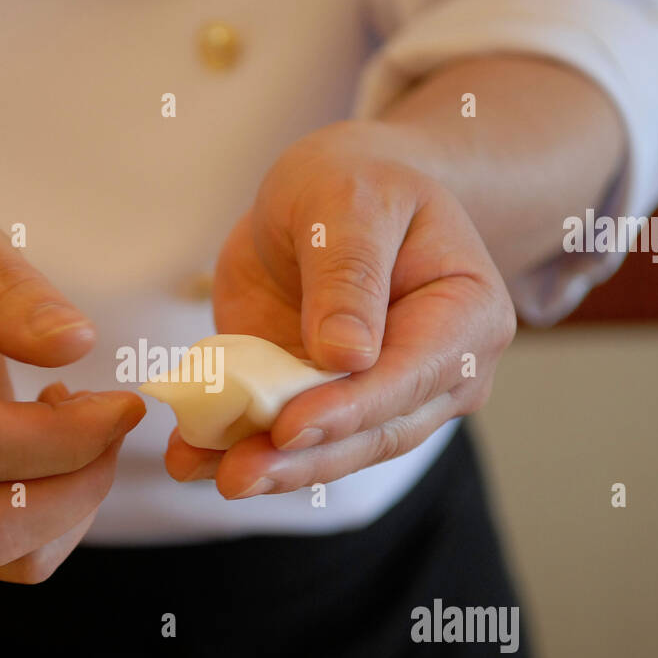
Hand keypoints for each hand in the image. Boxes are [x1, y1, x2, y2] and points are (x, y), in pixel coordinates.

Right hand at [0, 209, 144, 581]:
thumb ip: (8, 288)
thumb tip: (75, 343)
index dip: (65, 435)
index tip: (123, 402)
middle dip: (79, 481)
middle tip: (111, 418)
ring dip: (71, 505)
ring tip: (79, 431)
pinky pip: (1, 560)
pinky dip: (53, 521)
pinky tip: (51, 457)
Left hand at [166, 120, 515, 496]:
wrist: (330, 197)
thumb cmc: (355, 181)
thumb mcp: (348, 200)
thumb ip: (349, 272)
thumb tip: (349, 357)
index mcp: (467, 314)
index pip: (410, 375)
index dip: (348, 408)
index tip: (288, 426)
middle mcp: (438, 373)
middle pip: (373, 432)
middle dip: (302, 458)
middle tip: (237, 476)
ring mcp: (383, 399)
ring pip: (332, 451)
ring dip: (267, 468)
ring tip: (200, 471)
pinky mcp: (327, 406)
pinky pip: (289, 439)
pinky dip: (238, 449)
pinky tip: (190, 458)